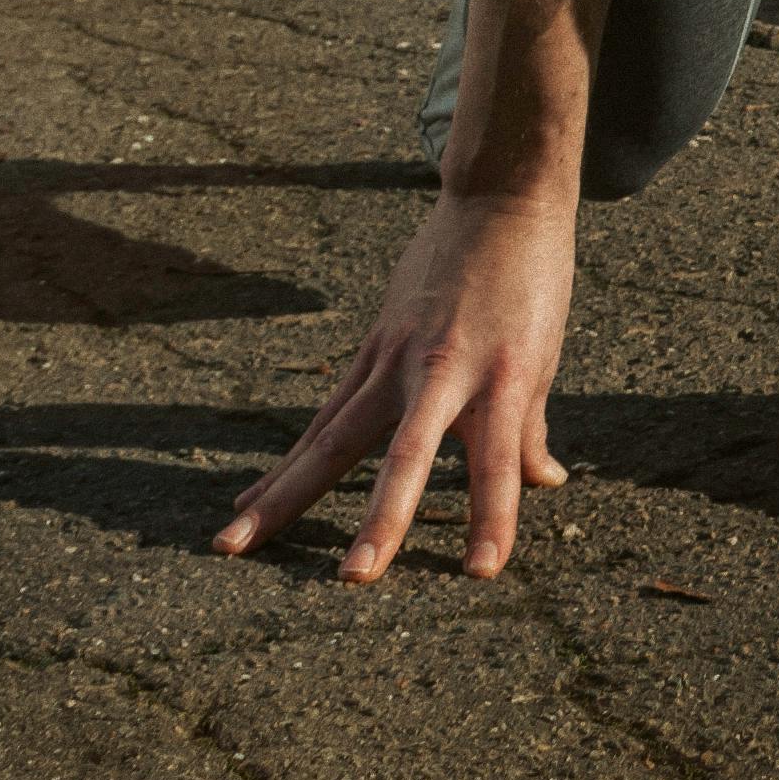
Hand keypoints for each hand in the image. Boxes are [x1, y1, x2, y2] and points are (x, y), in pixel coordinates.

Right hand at [214, 188, 583, 580]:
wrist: (497, 200)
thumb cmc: (533, 283)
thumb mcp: (545, 354)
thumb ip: (531, 427)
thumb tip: (543, 482)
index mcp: (504, 377)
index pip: (500, 462)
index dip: (493, 516)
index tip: (482, 572)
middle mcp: (444, 371)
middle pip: (406, 455)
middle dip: (380, 520)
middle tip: (353, 579)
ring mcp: (397, 358)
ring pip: (334, 438)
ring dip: (284, 497)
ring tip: (233, 546)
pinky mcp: (368, 348)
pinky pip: (323, 416)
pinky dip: (289, 461)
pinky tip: (250, 501)